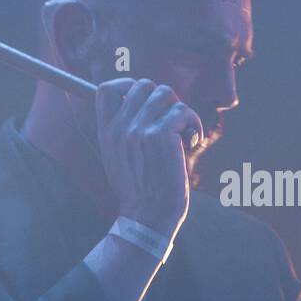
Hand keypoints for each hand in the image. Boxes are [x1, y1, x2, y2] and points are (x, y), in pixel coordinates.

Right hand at [94, 77, 204, 239]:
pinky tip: (193, 142)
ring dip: (181, 111)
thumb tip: (141, 110)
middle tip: (172, 122)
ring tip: (184, 132)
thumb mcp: (116, 159)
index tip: (146, 101)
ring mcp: (139, 129)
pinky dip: (194, 124)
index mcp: (107, 131)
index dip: (128, 85)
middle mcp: (120, 126)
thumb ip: (122, 133)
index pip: (106, 88)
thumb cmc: (139, 191)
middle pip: (144, 85)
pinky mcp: (159, 135)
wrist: (148, 216)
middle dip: (164, 99)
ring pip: (166, 93)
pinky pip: (183, 111)